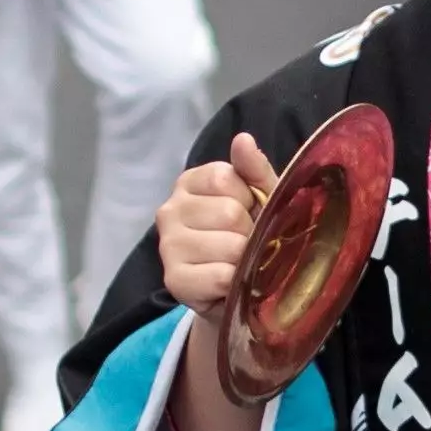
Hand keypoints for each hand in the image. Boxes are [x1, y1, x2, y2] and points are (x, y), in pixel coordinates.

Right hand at [157, 133, 273, 314]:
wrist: (241, 290)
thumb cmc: (250, 235)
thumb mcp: (262, 197)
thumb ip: (254, 169)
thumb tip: (243, 140)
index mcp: (189, 183)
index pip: (225, 178)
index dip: (248, 199)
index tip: (247, 213)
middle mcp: (169, 210)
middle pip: (228, 213)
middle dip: (249, 232)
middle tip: (245, 244)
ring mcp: (167, 246)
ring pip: (228, 246)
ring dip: (245, 259)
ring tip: (239, 264)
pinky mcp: (174, 280)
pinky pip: (221, 275)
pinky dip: (236, 282)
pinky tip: (230, 284)